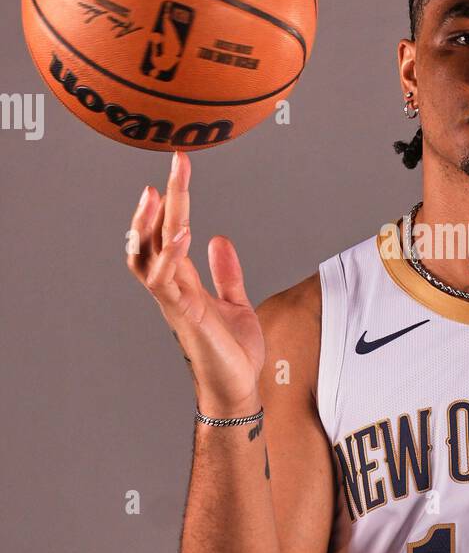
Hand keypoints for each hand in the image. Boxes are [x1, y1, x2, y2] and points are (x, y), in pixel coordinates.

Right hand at [126, 151, 265, 414]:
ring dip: (150, 224)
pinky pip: (165, 281)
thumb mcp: (236, 302)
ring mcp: (174, 301)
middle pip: (151, 236)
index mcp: (183, 281)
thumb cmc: (233, 352)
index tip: (179, 166)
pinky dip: (171, 256)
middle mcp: (172, 287)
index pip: (168, 231)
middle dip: (159, 200)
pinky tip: (181, 232)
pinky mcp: (184, 315)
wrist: (238, 389)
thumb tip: (219, 239)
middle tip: (174, 163)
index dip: (172, 198)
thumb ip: (226, 273)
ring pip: (146, 256)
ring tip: (159, 192)